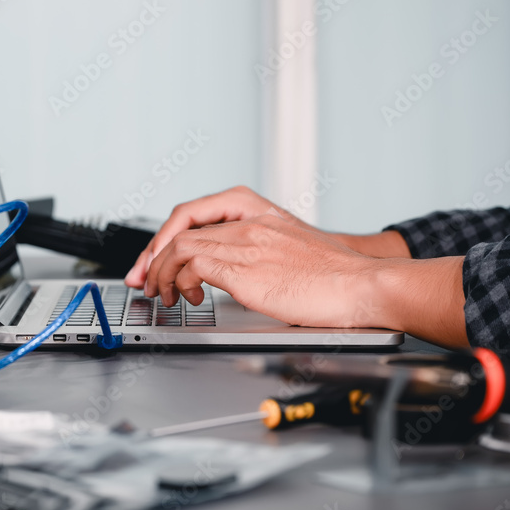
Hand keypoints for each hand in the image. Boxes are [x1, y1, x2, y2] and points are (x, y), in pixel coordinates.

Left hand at [125, 185, 409, 287]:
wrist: (367, 283)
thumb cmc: (334, 274)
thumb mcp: (286, 246)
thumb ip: (252, 248)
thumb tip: (218, 271)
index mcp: (256, 211)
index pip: (191, 213)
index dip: (162, 237)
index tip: (149, 260)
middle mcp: (247, 222)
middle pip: (178, 227)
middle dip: (150, 257)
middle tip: (142, 281)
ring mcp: (246, 243)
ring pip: (179, 245)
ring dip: (160, 273)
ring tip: (164, 295)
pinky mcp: (246, 269)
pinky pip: (193, 265)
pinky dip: (180, 282)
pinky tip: (191, 298)